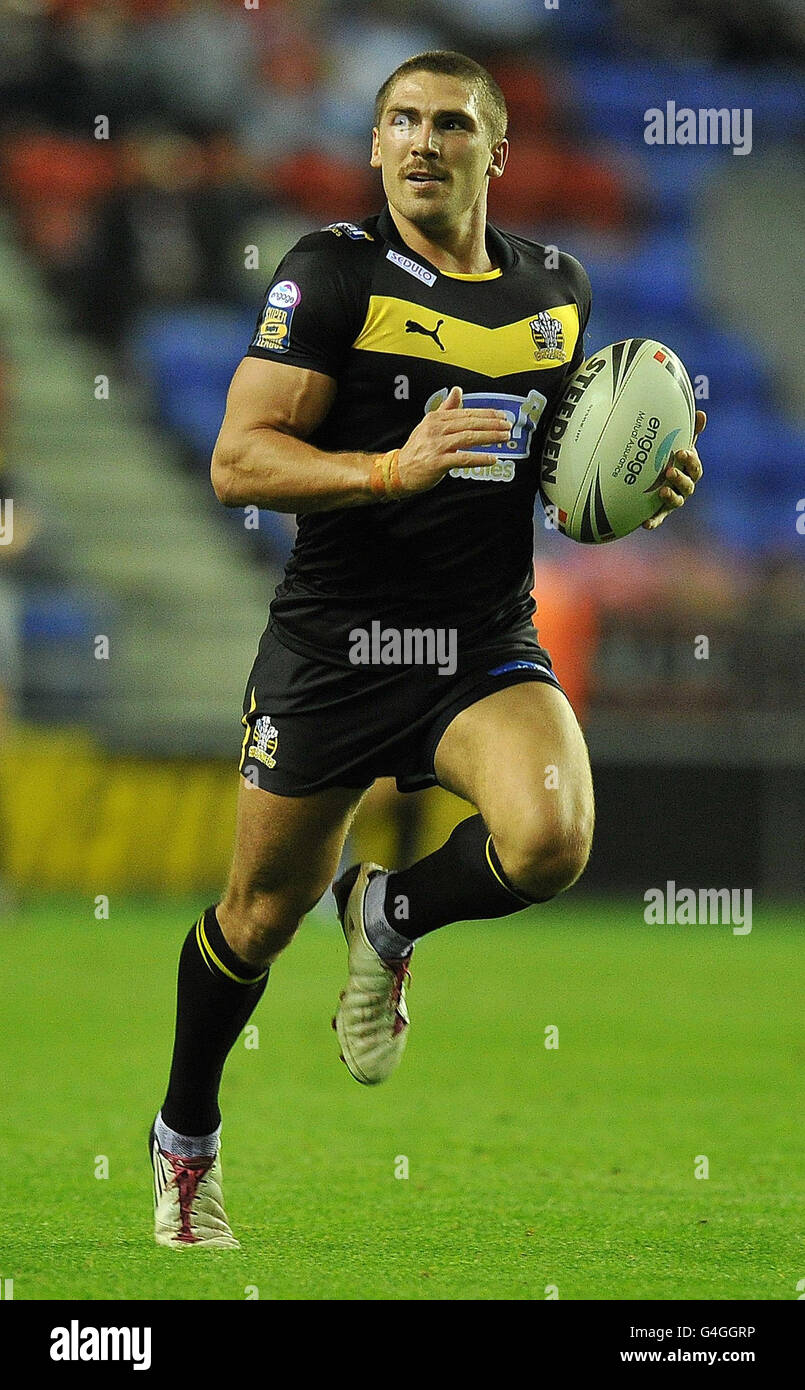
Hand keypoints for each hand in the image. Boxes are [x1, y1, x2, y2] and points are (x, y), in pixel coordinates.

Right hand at [396, 385, 510, 493]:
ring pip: (469, 438)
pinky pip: (464, 458)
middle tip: (507, 426)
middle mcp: (436, 429)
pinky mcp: (438, 462)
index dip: (486, 413)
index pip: (466, 412)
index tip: (501, 415)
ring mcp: (436, 446)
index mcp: (435, 418)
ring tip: (504, 437)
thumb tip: (457, 390)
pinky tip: (492, 458)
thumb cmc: (416, 449)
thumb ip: (445, 408)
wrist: (398, 471)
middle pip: (470, 423)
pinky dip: (480, 458)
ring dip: (490, 437)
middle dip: (492, 424)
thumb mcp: (428, 424)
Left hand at [642, 410, 705, 529]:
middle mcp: (684, 487)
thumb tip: (701, 412)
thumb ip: (689, 432)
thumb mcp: (678, 444)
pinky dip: (653, 522)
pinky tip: (645, 525)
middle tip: (669, 470)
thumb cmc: (670, 458)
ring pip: (676, 501)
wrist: (654, 479)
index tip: (682, 452)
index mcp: (690, 471)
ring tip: (662, 491)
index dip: (690, 461)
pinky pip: (658, 519)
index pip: (695, 467)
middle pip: (687, 485)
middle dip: (680, 478)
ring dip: (671, 496)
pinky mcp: (660, 513)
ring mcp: (673, 500)